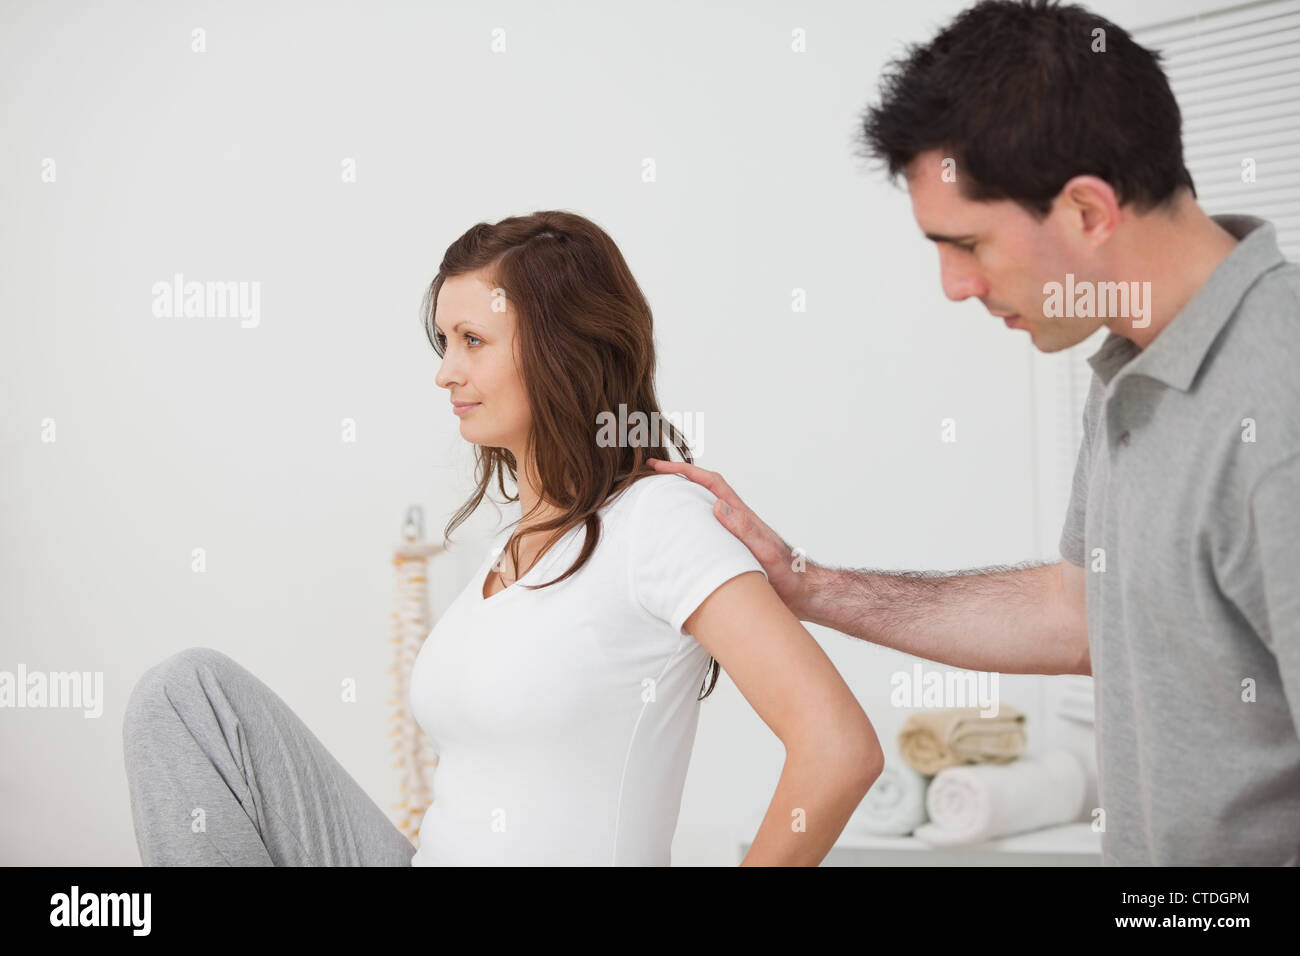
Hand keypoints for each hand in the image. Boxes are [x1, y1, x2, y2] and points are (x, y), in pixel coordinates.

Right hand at [646, 457, 815, 619]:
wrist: (801, 592)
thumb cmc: (787, 572)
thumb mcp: (764, 550)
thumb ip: (744, 528)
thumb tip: (719, 505)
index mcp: (740, 514)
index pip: (709, 483)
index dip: (683, 470)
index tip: (659, 465)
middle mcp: (734, 520)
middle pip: (701, 490)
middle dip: (676, 479)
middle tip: (650, 476)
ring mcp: (731, 534)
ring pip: (700, 510)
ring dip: (679, 501)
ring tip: (655, 501)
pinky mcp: (730, 549)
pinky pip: (703, 531)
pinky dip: (687, 526)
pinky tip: (676, 536)